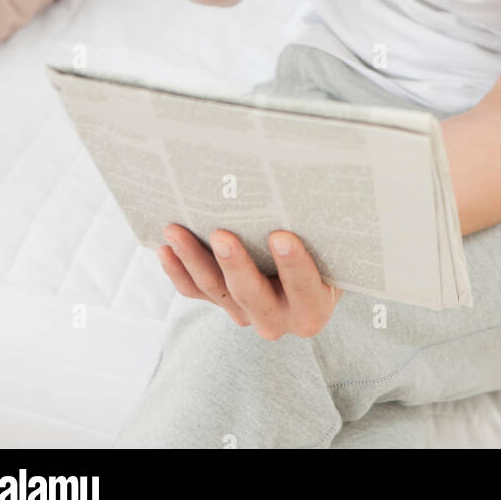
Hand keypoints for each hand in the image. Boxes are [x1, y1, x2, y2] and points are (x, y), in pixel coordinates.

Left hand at [158, 223, 342, 339]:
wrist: (314, 270)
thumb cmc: (328, 248)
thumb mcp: (336, 245)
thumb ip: (328, 228)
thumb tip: (324, 181)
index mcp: (313, 306)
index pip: (304, 287)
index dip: (294, 264)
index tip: (281, 236)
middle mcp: (280, 318)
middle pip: (251, 294)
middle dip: (235, 265)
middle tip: (221, 234)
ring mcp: (247, 314)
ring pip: (216, 290)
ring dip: (194, 259)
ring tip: (176, 231)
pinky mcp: (223, 303)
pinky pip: (195, 291)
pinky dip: (177, 271)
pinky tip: (165, 248)